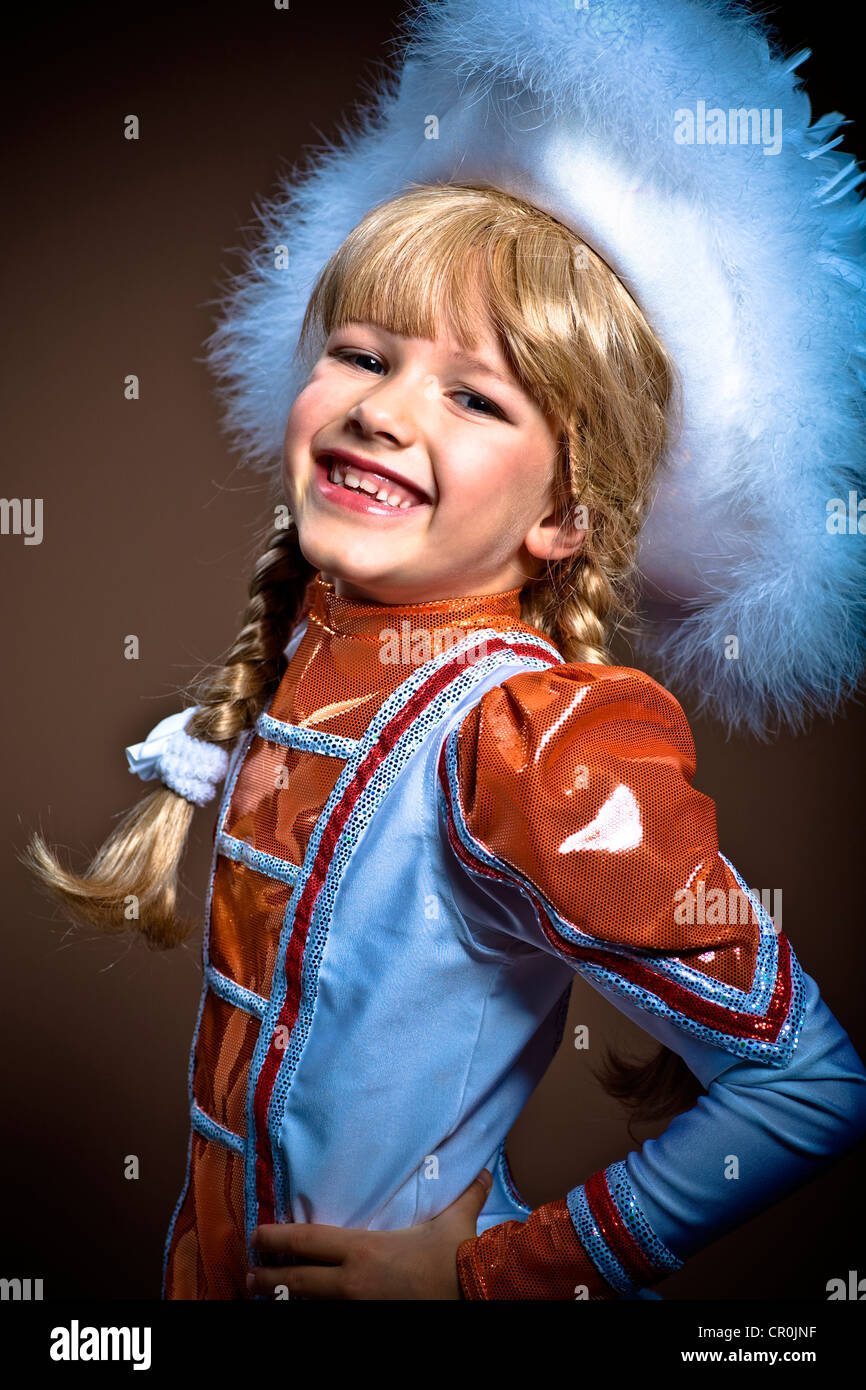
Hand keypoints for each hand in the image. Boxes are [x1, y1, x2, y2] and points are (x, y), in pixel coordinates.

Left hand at [246, 1168, 492, 1299]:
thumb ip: (465, 1195)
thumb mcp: (455, 1222)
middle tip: (249, 1276)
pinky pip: (331, 1319)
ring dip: (288, 1301)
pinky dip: (314, 1314)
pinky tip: (305, 1312)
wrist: (471, 1292)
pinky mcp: (366, 1323)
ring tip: (269, 1298)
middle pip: (297, 1281)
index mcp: (363, 1249)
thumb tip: (483, 1171)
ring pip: (310, 1306)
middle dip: (268, 1278)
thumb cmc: (455, 1260)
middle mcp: (352, 1281)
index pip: (307, 1241)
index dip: (277, 1238)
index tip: (255, 1236)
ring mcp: (357, 1308)